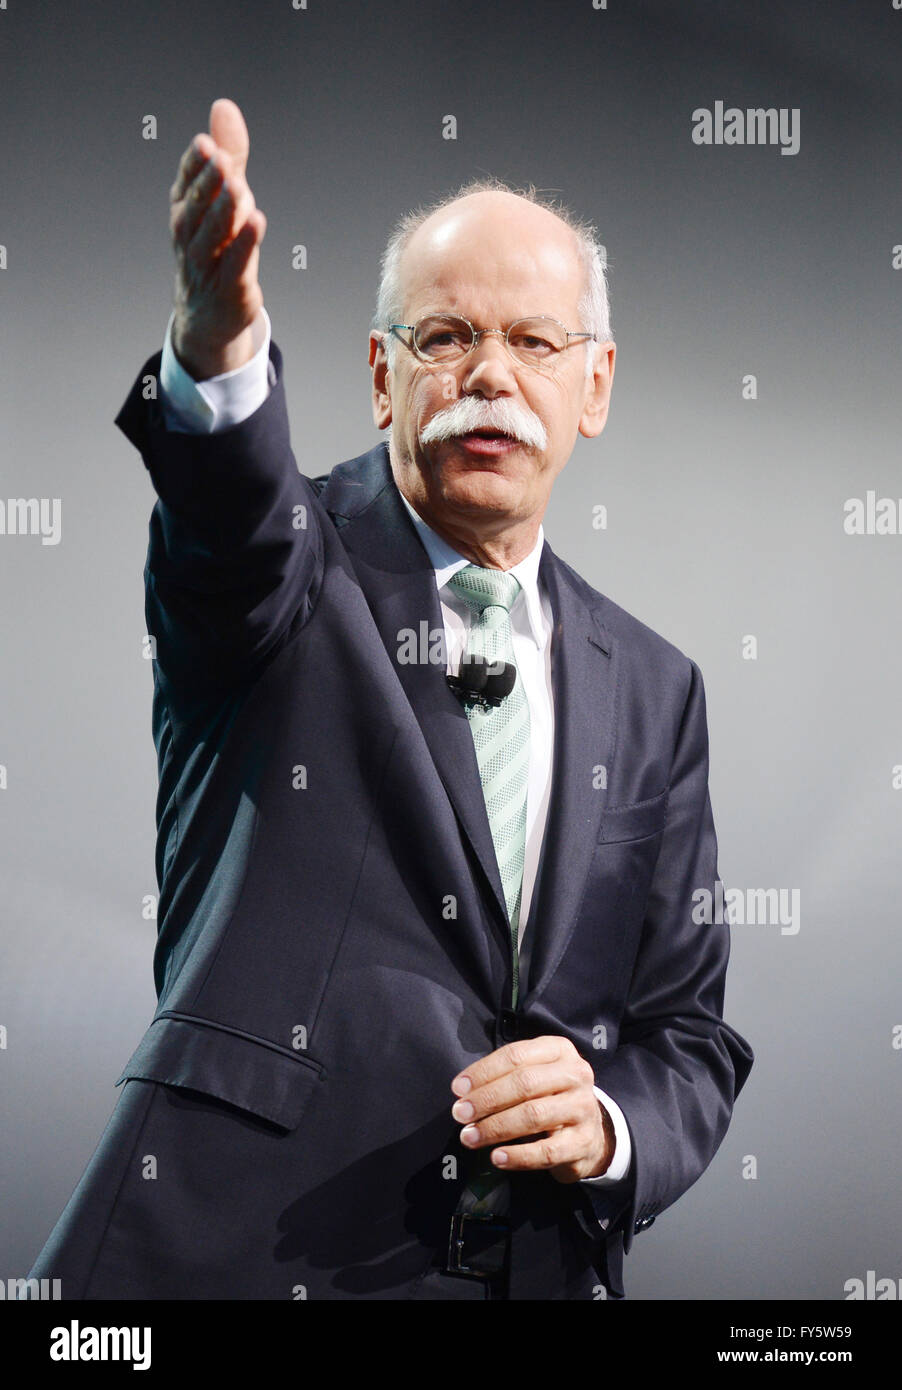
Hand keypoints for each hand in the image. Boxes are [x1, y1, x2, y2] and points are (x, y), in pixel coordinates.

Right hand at [168, 98, 266, 378]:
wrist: (208, 313)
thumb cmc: (215, 246)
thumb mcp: (221, 197)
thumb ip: (228, 153)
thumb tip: (224, 106)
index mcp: (183, 210)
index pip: (185, 183)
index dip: (195, 163)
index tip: (205, 142)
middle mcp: (188, 236)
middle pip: (196, 207)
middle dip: (207, 183)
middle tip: (220, 158)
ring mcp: (207, 264)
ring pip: (211, 236)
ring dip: (224, 211)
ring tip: (238, 185)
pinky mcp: (229, 287)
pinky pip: (235, 264)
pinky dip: (244, 244)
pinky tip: (256, 221)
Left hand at [450, 1035, 614, 1183]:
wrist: (589, 1133)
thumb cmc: (549, 1097)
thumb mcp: (533, 1077)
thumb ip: (503, 1078)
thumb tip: (463, 1093)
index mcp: (559, 1050)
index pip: (516, 1056)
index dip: (483, 1072)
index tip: (458, 1089)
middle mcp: (576, 1075)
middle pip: (525, 1084)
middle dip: (487, 1099)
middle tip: (460, 1114)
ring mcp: (583, 1108)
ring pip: (534, 1115)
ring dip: (495, 1128)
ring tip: (470, 1137)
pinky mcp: (584, 1142)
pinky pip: (547, 1151)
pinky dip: (518, 1156)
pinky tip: (496, 1157)